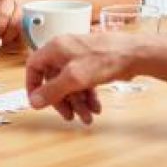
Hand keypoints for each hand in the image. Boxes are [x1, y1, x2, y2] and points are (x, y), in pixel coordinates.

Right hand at [25, 32, 143, 123]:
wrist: (134, 54)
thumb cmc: (103, 59)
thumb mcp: (74, 78)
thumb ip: (52, 90)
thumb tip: (33, 102)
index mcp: (55, 48)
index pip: (34, 66)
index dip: (33, 85)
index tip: (38, 102)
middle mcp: (65, 51)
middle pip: (54, 79)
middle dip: (62, 100)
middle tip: (69, 116)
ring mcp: (79, 57)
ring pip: (71, 83)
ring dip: (77, 102)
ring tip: (88, 117)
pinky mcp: (92, 64)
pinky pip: (84, 83)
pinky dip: (88, 96)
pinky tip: (96, 108)